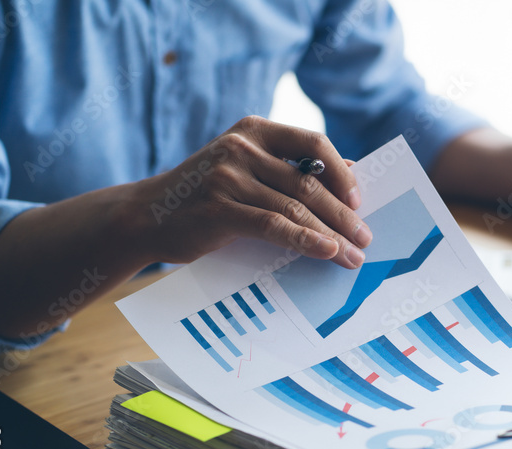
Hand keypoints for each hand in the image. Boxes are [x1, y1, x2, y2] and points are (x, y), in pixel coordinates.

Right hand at [133, 116, 370, 267]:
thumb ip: (289, 168)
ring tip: (352, 255)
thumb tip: (349, 172)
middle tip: (365, 238)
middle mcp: (241, 147)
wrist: (146, 216)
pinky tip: (326, 252)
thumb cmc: (205, 196)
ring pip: (295, 207)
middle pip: (309, 181)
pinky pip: (274, 226)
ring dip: (331, 234)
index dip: (341, 172)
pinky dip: (305, 240)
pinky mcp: (218, 209)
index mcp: (254, 131)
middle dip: (343, 214)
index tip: (359, 200)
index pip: (312, 143)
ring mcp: (227, 176)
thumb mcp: (245, 170)